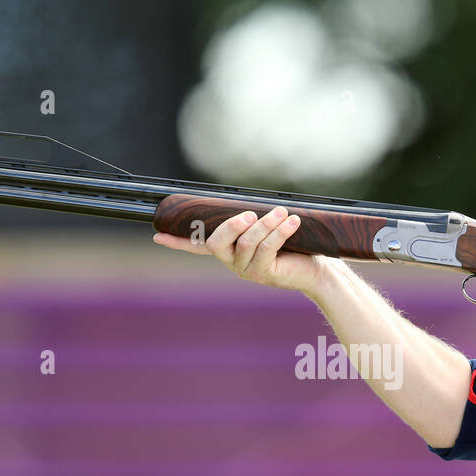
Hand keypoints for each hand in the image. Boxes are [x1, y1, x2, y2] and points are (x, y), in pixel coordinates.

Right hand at [150, 206, 325, 292]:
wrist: (318, 271)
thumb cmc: (295, 247)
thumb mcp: (270, 229)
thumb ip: (255, 219)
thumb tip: (250, 202)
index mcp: (230, 251)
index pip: (198, 247)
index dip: (178, 242)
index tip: (157, 235)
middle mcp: (234, 262)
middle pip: (216, 243)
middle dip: (231, 225)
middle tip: (248, 214)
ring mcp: (248, 270)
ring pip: (247, 242)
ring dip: (266, 223)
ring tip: (283, 212)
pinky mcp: (266, 273)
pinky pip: (268, 247)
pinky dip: (280, 231)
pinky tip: (292, 222)